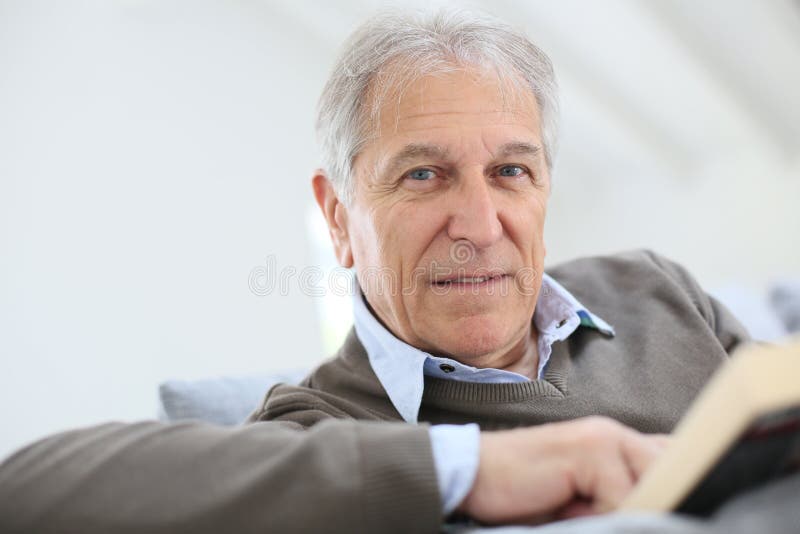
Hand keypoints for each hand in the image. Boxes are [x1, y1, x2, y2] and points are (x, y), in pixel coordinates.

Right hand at [457, 416, 669, 523]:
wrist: (473, 474)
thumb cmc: (521, 493)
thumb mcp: (581, 498)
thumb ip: (617, 494)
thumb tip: (660, 512)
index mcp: (615, 442)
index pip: (672, 458)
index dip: (674, 486)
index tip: (670, 507)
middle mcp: (614, 434)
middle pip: (672, 473)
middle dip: (655, 502)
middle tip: (598, 509)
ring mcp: (603, 438)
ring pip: (652, 487)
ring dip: (624, 511)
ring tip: (579, 508)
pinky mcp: (590, 450)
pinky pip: (623, 498)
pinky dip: (599, 516)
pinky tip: (566, 507)